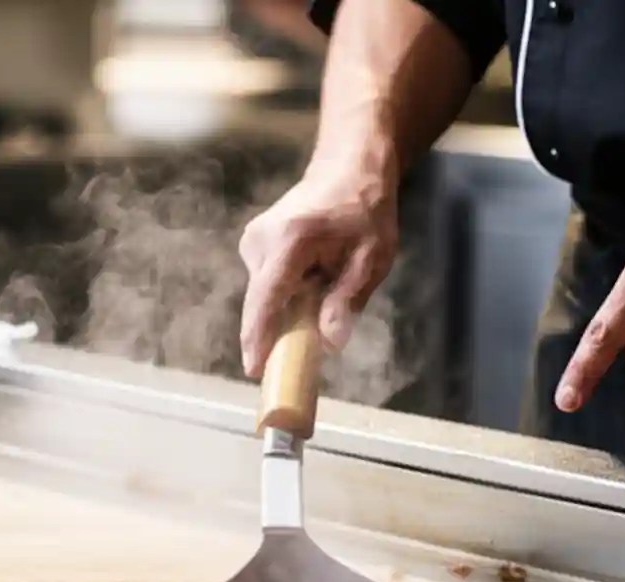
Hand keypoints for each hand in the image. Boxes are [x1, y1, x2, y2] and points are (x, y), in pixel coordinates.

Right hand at [239, 162, 397, 376]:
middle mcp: (261, 240)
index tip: (255, 369)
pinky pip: (266, 284)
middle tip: (306, 349)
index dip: (259, 337)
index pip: (267, 297)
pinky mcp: (253, 244)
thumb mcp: (372, 259)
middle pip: (262, 302)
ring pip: (264, 295)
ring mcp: (252, 240)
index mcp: (291, 241)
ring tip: (325, 288)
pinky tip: (313, 280)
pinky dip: (285, 294)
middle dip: (278, 329)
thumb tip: (330, 342)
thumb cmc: (366, 212)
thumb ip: (348, 300)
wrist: (349, 168)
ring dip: (287, 307)